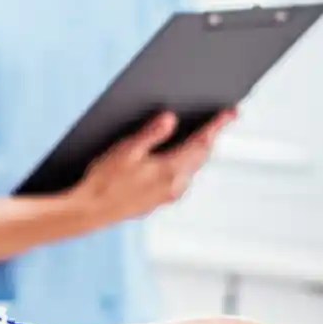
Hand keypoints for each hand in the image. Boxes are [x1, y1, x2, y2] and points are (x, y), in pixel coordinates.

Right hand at [71, 109, 236, 225]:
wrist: (90, 211)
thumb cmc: (104, 180)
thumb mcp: (126, 150)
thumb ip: (151, 134)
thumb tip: (171, 118)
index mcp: (170, 169)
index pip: (202, 142)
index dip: (217, 126)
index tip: (232, 112)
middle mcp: (176, 185)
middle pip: (201, 156)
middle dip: (210, 137)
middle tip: (218, 121)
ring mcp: (169, 195)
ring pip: (192, 168)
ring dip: (197, 151)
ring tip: (199, 135)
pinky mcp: (159, 201)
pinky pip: (180, 178)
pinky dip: (183, 164)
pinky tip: (174, 158)